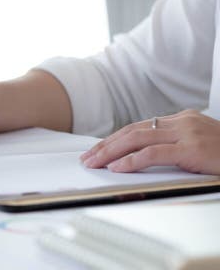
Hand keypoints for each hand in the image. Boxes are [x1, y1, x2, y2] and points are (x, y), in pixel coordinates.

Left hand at [80, 109, 219, 174]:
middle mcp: (182, 122)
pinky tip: (117, 167)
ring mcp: (187, 133)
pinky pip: (153, 154)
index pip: (140, 127)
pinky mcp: (192, 148)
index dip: (116, 139)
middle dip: (106, 145)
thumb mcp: (200, 147)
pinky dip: (131, 160)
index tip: (98, 149)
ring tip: (94, 163)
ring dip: (110, 152)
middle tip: (87, 158)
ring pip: (137, 139)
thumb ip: (176, 147)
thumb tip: (145, 157)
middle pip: (133, 131)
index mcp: (183, 119)